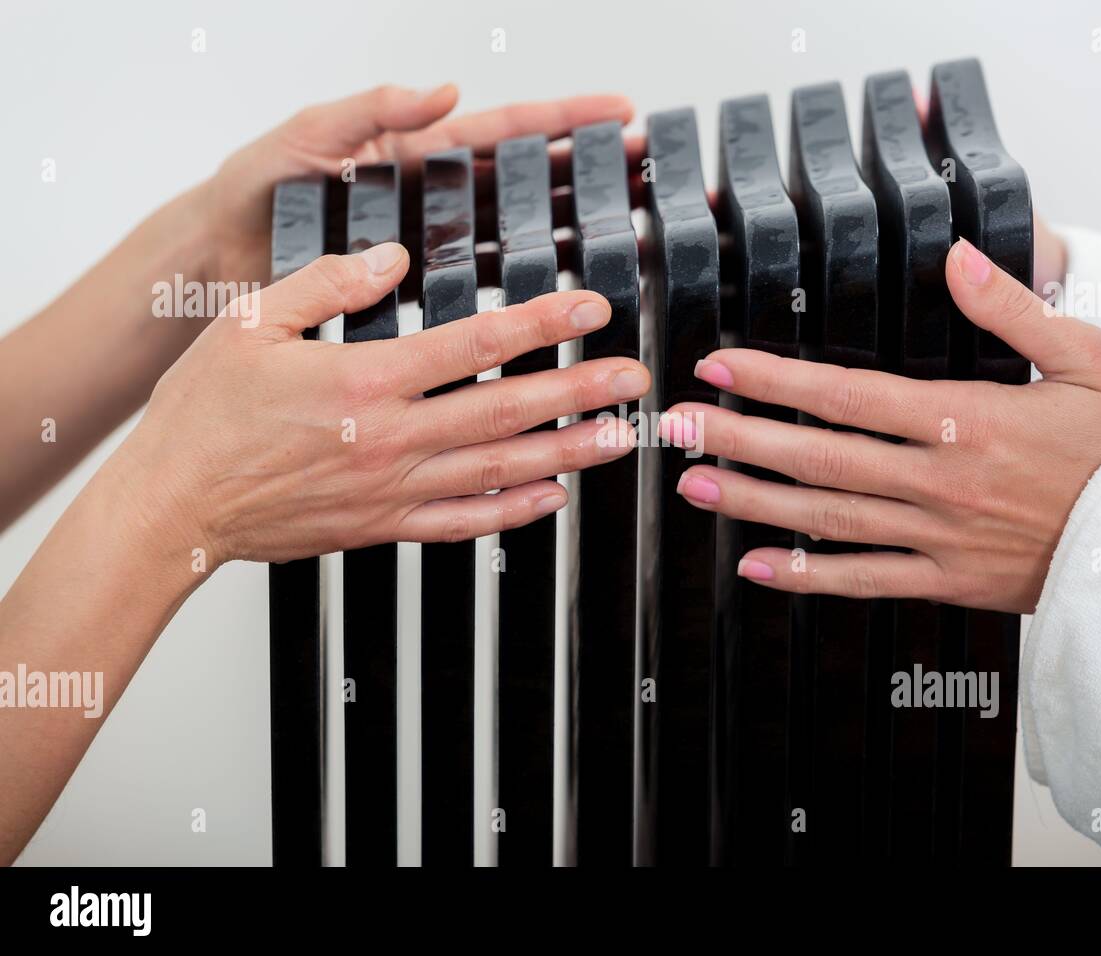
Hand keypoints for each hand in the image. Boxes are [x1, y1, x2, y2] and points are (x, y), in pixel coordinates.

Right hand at [115, 243, 646, 566]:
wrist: (172, 506)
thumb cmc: (203, 414)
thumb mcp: (252, 322)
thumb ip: (330, 283)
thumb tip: (394, 258)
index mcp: (366, 378)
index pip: (476, 344)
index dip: (542, 325)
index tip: (591, 310)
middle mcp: (392, 437)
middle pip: (508, 408)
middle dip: (581, 390)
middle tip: (636, 379)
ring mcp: (393, 489)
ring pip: (499, 468)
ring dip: (568, 452)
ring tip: (621, 439)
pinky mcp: (383, 527)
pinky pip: (463, 523)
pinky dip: (513, 512)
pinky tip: (553, 498)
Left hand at [198, 84, 634, 289]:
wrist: (216, 262)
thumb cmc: (253, 191)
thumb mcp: (308, 135)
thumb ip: (371, 110)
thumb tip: (445, 91)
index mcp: (420, 152)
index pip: (508, 130)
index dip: (566, 119)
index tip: (622, 112)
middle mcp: (437, 200)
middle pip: (532, 183)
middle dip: (594, 174)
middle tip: (652, 171)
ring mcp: (436, 249)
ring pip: (522, 239)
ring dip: (574, 237)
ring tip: (629, 237)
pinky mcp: (422, 297)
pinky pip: (487, 296)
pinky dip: (528, 301)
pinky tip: (562, 308)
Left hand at [659, 238, 1100, 613]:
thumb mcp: (1084, 357)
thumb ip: (1011, 306)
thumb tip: (956, 256)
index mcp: (964, 419)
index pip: (846, 395)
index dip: (773, 381)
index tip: (719, 367)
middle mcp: (937, 479)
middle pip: (817, 456)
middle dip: (737, 438)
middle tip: (672, 428)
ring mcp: (937, 536)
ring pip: (826, 518)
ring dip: (753, 501)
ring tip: (693, 486)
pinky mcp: (948, 580)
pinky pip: (865, 581)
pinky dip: (807, 577)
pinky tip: (756, 568)